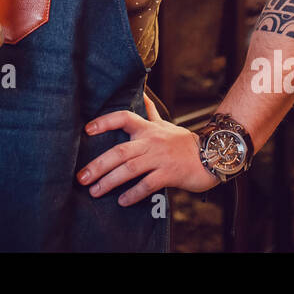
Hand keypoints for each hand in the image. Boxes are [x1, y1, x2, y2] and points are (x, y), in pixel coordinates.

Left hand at [75, 92, 218, 205]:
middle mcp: (151, 141)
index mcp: (148, 128)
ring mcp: (160, 158)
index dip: (104, 122)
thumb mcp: (165, 124)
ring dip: (109, 181)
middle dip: (98, 165)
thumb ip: (150, 112)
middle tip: (81, 177)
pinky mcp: (169, 174)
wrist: (212, 155)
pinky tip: (122, 201)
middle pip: (119, 151)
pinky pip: (147, 184)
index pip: (123, 118)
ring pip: (129, 169)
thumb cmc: (183, 142)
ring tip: (94, 191)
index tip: (86, 130)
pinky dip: (133, 194)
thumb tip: (142, 92)